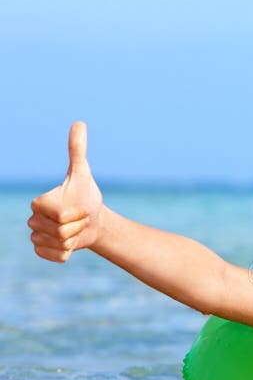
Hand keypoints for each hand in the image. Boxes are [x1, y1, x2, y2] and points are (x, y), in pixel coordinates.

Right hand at [28, 122, 103, 261]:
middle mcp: (32, 220)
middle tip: (80, 219)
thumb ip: (77, 150)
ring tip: (76, 230)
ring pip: (60, 245)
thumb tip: (79, 123)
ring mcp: (36, 238)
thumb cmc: (86, 197)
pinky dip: (69, 253)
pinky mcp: (43, 253)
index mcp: (38, 203)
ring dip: (75, 239)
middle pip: (59, 231)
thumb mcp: (82, 174)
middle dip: (77, 226)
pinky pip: (57, 257)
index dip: (74, 214)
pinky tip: (70, 244)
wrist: (93, 221)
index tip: (79, 208)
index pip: (58, 214)